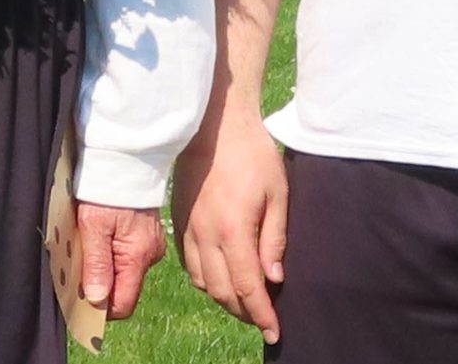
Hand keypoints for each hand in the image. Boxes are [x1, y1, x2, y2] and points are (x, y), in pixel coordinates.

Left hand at [71, 201, 164, 320]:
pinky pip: (128, 255)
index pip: (123, 303)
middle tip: (80, 264)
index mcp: (138, 256)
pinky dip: (113, 253)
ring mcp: (151, 244)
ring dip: (105, 267)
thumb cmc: (106, 189)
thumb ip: (96, 264)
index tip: (80, 298)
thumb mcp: (93, 226)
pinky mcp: (148, 234)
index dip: (101, 308)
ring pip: (125, 271)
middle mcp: (150, 254)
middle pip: (124, 288)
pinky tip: (102, 235)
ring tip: (90, 244)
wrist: (125, 156)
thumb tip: (98, 300)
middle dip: (101, 284)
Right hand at [172, 111, 288, 343]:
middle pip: (223, 293)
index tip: (274, 331)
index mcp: (233, 229)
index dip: (261, 314)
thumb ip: (275, 238)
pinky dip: (207, 281)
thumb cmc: (253, 155)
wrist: (215, 126)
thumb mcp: (277, 193)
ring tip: (247, 301)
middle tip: (265, 318)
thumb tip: (274, 278)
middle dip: (245, 312)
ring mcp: (189, 230)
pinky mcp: (180, 223)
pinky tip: (223, 278)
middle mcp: (206, 236)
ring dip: (225, 299)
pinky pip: (190, 266)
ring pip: (204, 283)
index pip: (247, 287)